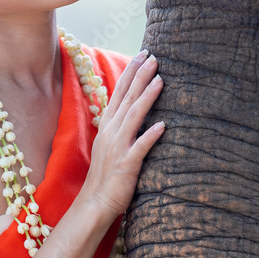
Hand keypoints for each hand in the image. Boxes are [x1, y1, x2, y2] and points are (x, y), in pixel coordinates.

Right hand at [81, 51, 164, 217]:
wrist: (95, 202)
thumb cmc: (107, 173)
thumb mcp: (111, 143)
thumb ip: (121, 124)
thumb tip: (133, 106)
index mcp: (108, 125)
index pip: (119, 91)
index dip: (130, 72)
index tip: (142, 54)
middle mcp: (111, 131)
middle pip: (127, 97)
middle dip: (140, 76)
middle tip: (153, 57)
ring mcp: (118, 147)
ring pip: (134, 116)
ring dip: (147, 97)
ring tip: (160, 80)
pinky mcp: (126, 164)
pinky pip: (140, 147)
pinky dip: (150, 135)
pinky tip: (162, 125)